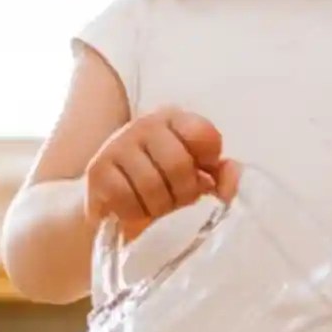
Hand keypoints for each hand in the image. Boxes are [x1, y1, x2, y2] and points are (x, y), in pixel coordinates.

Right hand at [84, 107, 239, 224]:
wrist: (108, 198)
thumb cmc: (159, 183)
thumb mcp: (192, 175)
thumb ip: (218, 175)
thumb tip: (235, 174)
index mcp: (174, 118)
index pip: (203, 135)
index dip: (208, 164)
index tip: (202, 176)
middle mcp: (145, 124)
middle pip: (178, 165)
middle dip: (183, 193)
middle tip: (177, 200)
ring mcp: (117, 145)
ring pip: (152, 186)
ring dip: (158, 207)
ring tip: (155, 206)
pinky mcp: (97, 171)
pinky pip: (125, 199)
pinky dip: (134, 213)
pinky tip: (134, 210)